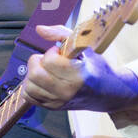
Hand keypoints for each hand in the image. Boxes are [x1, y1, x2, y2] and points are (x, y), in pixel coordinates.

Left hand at [22, 24, 137, 113]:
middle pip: (35, 74)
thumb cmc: (97, 68)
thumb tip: (39, 29)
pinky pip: (29, 96)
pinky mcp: (53, 107)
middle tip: (48, 61)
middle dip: (37, 62)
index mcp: (78, 76)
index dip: (52, 52)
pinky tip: (43, 80)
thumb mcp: (85, 46)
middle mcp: (67, 91)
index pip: (49, 61)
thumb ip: (60, 33)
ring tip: (46, 71)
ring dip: (33, 74)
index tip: (60, 52)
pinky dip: (31, 86)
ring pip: (29, 86)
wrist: (108, 92)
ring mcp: (59, 101)